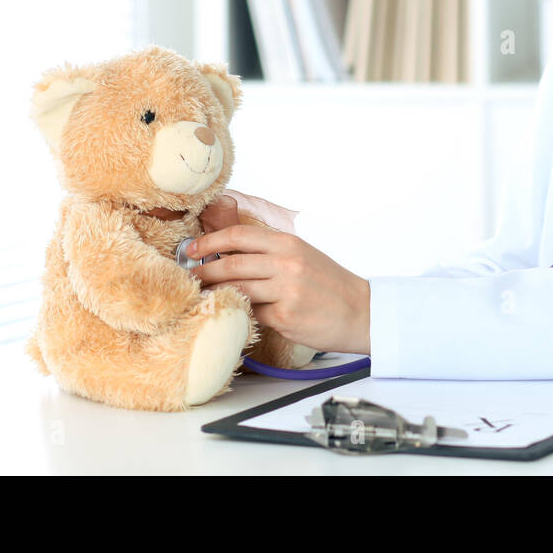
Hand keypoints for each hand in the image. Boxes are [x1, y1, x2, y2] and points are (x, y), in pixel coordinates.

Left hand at [191, 196, 369, 354]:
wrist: (361, 312)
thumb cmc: (329, 285)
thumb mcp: (302, 256)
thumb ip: (270, 253)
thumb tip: (230, 254)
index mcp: (288, 244)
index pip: (239, 236)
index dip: (210, 241)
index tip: (192, 250)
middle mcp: (286, 263)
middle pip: (231, 264)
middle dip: (204, 271)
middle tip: (191, 278)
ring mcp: (286, 291)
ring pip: (236, 289)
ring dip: (215, 294)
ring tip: (203, 297)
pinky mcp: (285, 317)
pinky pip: (252, 313)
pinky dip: (239, 313)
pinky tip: (231, 313)